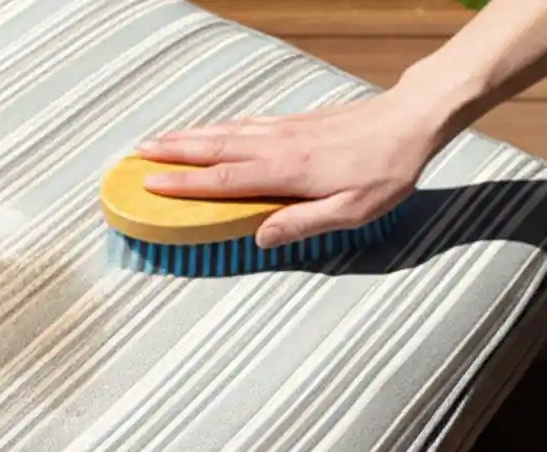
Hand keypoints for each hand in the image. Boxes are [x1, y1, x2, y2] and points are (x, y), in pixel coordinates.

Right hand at [134, 86, 448, 248]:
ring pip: (225, 131)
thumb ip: (304, 223)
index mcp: (287, 172)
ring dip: (188, 136)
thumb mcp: (353, 210)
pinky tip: (207, 129)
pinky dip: (216, 126)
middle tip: (136, 154)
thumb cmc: (386, 170)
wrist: (410, 119)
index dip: (185, 183)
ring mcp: (283, 130)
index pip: (224, 178)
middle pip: (214, 147)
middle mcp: (277, 146)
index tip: (150, 184)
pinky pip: (243, 123)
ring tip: (157, 139)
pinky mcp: (293, 122)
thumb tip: (260, 237)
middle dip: (172, 151)